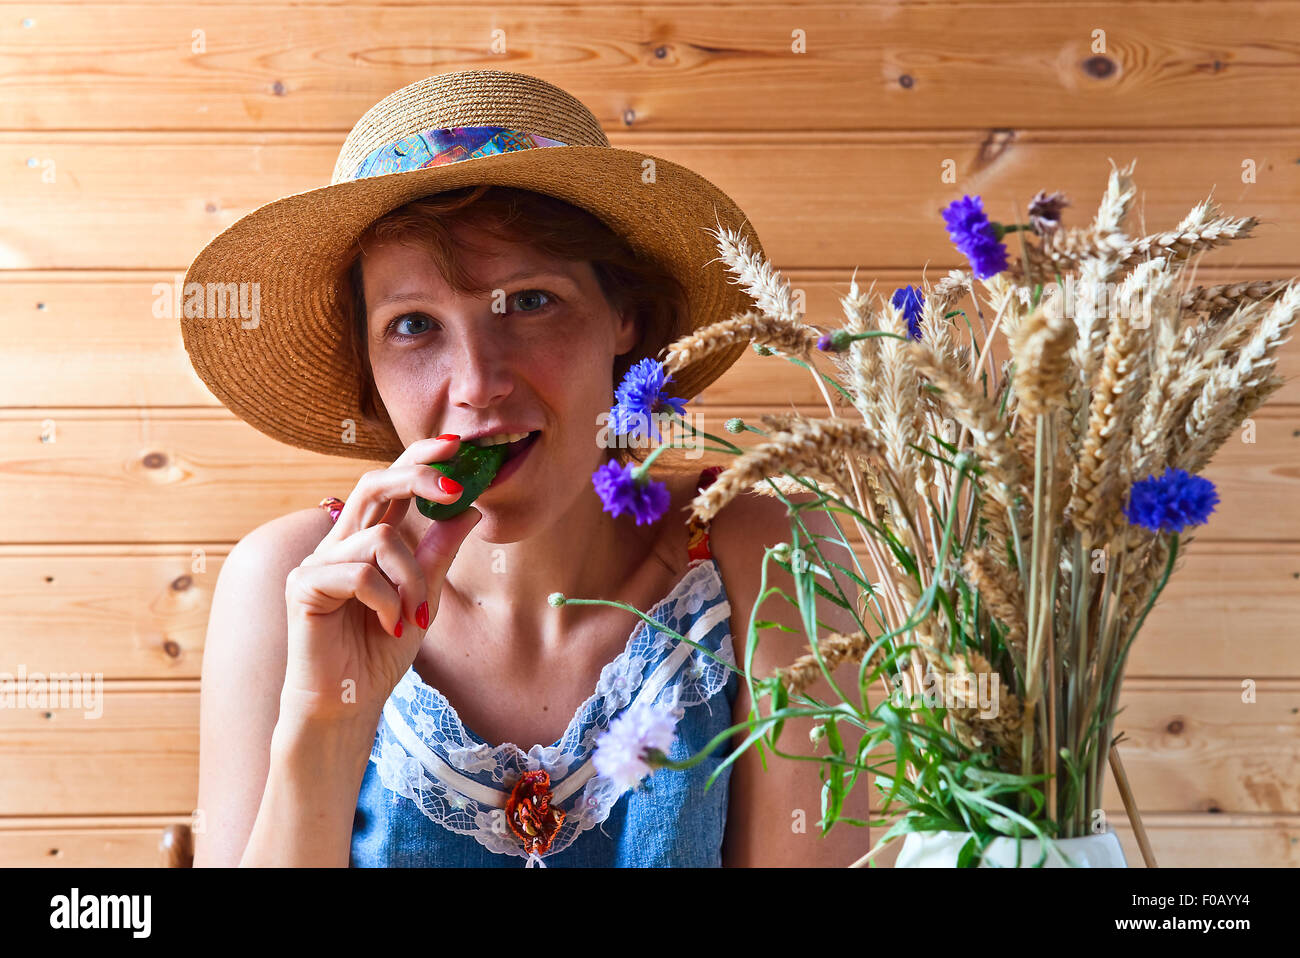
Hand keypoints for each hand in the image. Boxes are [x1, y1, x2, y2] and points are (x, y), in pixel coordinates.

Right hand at [280, 435, 481, 724]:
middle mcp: (337, 543)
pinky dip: (387, 600)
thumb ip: (438, 554)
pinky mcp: (303, 587)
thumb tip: (468, 508)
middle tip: (456, 488)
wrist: (347, 705)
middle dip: (417, 476)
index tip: (456, 444)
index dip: (417, 458)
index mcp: (363, 541)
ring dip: (412, 579)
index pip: (388, 484)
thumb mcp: (423, 597)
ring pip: (380, 538)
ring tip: (412, 616)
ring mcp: (316, 563)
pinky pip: (360, 574)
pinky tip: (390, 626)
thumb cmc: (379, 653)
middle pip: (372, 484)